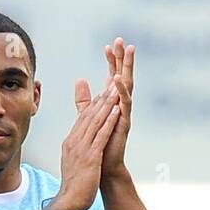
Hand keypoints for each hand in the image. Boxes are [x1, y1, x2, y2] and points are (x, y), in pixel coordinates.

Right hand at [57, 84, 120, 209]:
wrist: (69, 202)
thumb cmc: (74, 185)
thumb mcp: (73, 162)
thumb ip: (77, 149)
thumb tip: (78, 143)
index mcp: (70, 142)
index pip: (83, 118)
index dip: (94, 103)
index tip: (104, 92)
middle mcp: (74, 142)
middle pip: (89, 115)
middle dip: (101, 98)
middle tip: (112, 82)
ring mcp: (82, 149)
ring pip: (96, 121)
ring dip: (107, 104)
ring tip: (116, 90)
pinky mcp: (91, 157)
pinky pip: (101, 135)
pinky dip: (109, 121)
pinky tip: (116, 110)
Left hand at [75, 38, 134, 182]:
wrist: (103, 168)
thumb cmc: (99, 144)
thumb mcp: (88, 116)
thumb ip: (85, 99)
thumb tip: (80, 80)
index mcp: (111, 103)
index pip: (112, 77)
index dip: (111, 62)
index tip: (107, 46)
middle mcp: (119, 106)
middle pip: (122, 77)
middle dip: (122, 59)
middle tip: (122, 41)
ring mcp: (123, 113)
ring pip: (127, 86)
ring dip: (127, 68)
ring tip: (128, 52)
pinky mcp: (124, 123)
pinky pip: (125, 104)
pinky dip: (122, 91)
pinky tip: (118, 79)